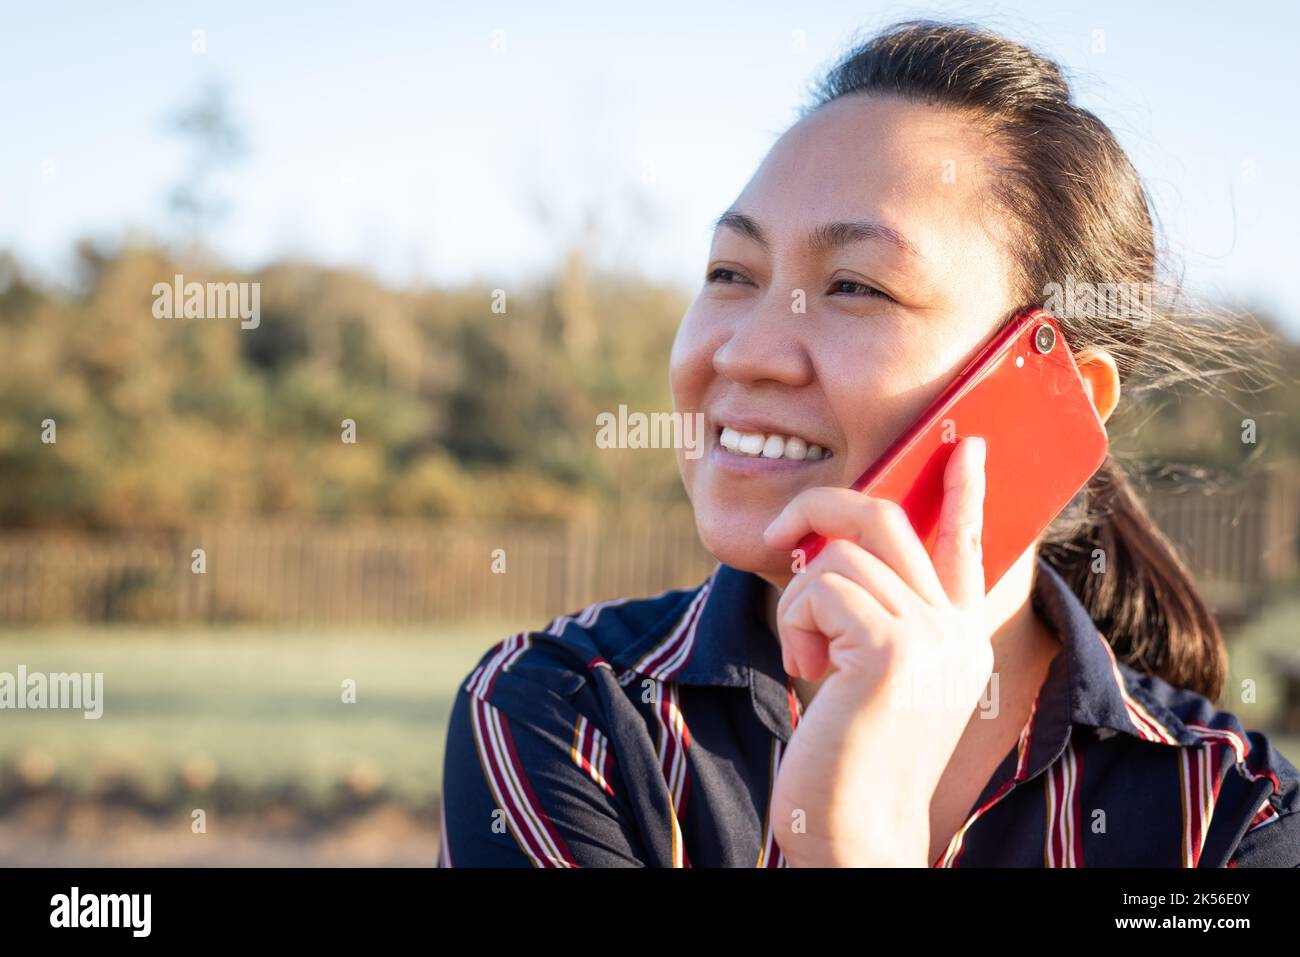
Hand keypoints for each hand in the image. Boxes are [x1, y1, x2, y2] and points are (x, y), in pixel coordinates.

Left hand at [762, 436, 990, 866]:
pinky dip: (794, 623)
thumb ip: (868, 617)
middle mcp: (955, 631)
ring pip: (839, 556)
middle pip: (886, 518)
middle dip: (822, 509)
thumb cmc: (848, 758)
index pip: (967, 545)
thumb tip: (828, 551)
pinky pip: (820, 588)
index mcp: (958, 637)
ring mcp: (930, 637)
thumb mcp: (868, 678)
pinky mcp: (891, 650)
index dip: (962, 491)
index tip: (966, 446)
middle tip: (782, 535)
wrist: (854, 831)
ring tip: (804, 659)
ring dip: (797, 602)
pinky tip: (804, 671)